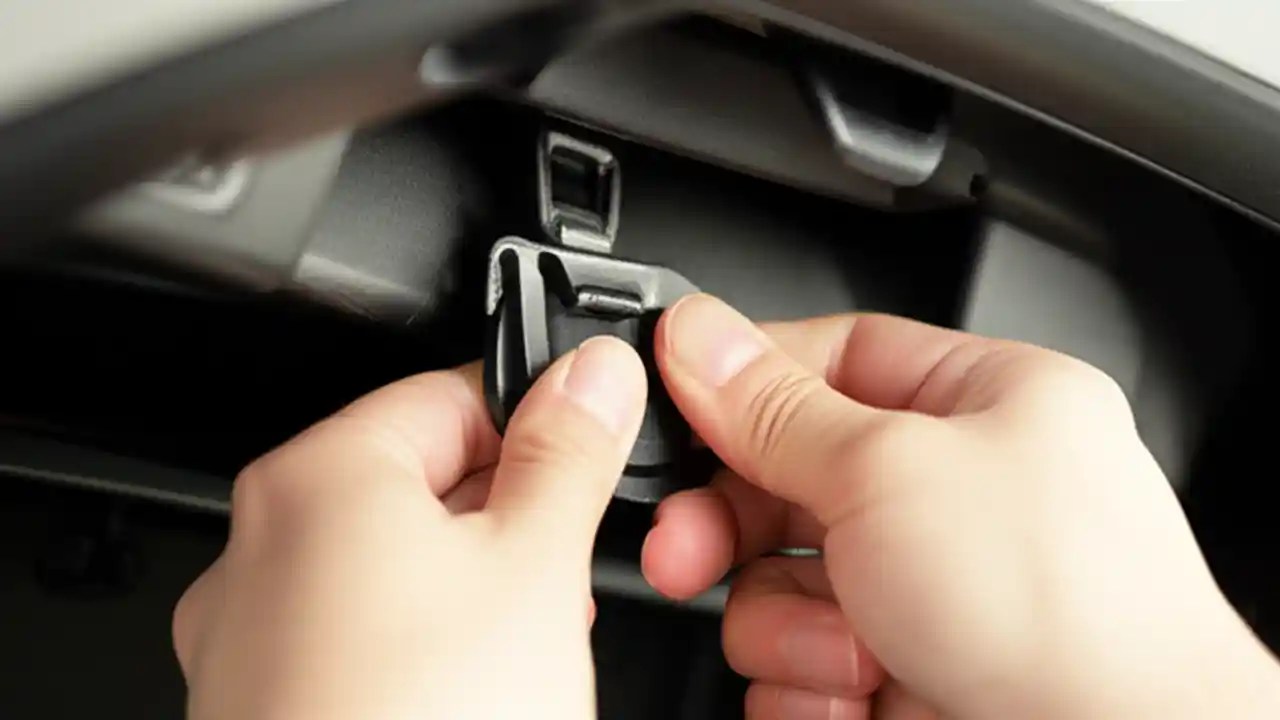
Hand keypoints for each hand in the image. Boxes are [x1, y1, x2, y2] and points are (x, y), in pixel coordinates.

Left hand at [173, 337, 647, 719]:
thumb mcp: (534, 568)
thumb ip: (568, 453)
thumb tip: (594, 378)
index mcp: (317, 481)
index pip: (448, 393)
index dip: (536, 417)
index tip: (590, 446)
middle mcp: (261, 549)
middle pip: (419, 480)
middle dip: (509, 515)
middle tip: (570, 564)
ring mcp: (253, 634)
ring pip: (392, 565)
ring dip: (474, 582)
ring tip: (530, 642)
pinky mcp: (267, 704)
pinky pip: (358, 636)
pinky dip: (423, 643)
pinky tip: (471, 692)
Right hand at [642, 295, 1279, 718]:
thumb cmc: (1065, 614)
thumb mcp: (890, 472)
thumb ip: (774, 408)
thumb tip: (696, 337)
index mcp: (985, 406)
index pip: (833, 358)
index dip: (746, 379)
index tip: (674, 399)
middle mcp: (957, 495)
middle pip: (789, 479)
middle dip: (730, 524)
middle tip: (685, 547)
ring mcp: (928, 591)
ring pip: (779, 584)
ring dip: (786, 628)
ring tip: (844, 649)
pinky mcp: (901, 672)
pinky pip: (797, 664)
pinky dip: (809, 689)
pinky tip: (858, 694)